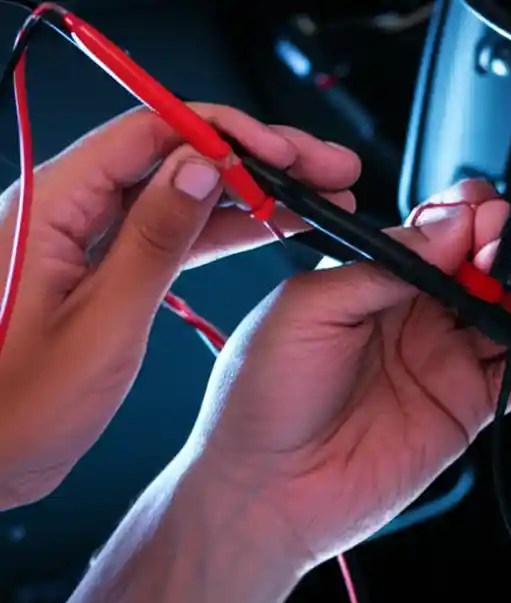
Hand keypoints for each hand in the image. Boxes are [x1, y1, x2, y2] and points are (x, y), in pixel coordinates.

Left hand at [0, 103, 360, 509]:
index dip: (224, 132)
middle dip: (255, 155)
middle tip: (324, 166)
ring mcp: (86, 235)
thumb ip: (154, 241)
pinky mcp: (103, 265)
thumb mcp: (100, 325)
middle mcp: (65, 207)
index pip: (148, 134)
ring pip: (183, 190)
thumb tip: (200, 167)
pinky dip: (226, 226)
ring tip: (319, 191)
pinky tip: (276, 225)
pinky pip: (174, 228)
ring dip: (252, 189)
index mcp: (48, 206)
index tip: (282, 150)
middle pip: (175, 154)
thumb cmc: (17, 407)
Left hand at [173, 180, 510, 571]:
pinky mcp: (468, 409)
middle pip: (486, 265)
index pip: (440, 230)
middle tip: (502, 255)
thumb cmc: (262, 397)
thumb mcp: (308, 307)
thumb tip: (451, 227)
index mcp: (377, 281)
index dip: (467, 218)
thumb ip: (384, 265)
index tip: (477, 221)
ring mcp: (446, 361)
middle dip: (506, 248)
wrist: (263, 491)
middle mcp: (418, 316)